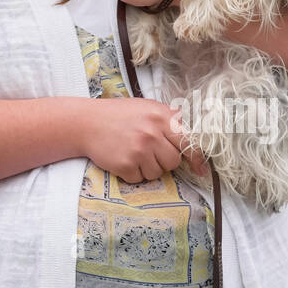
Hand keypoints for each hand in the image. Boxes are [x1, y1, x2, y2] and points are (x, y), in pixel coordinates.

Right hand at [80, 98, 206, 182]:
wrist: (86, 122)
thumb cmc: (120, 115)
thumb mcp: (148, 108)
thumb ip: (170, 120)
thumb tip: (195, 143)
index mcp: (161, 116)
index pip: (188, 142)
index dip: (196, 158)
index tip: (201, 170)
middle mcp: (152, 133)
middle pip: (173, 162)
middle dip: (163, 160)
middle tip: (148, 150)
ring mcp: (139, 150)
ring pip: (157, 173)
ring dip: (147, 168)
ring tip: (133, 153)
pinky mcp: (125, 164)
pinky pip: (139, 179)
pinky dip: (132, 174)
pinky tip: (123, 159)